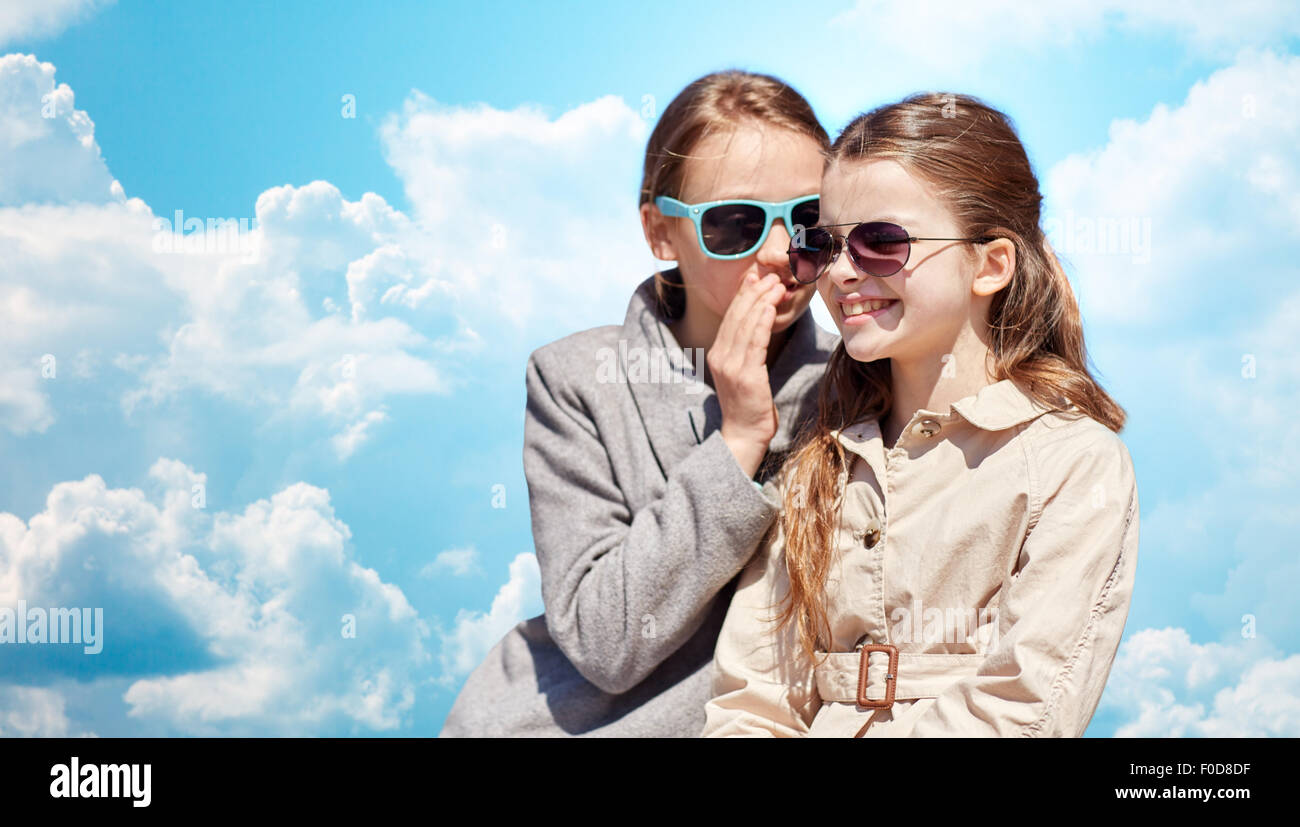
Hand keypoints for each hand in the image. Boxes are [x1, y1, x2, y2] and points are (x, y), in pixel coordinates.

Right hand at [708, 272, 784, 478]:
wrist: (744, 434)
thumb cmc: (749, 404)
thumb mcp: (744, 372)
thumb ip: (747, 349)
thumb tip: (759, 326)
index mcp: (717, 354)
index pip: (730, 317)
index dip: (742, 295)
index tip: (755, 277)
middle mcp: (720, 357)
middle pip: (736, 317)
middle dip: (753, 293)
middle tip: (770, 275)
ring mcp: (730, 366)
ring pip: (745, 325)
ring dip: (761, 302)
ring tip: (776, 286)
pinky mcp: (745, 375)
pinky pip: (754, 342)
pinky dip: (762, 322)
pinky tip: (771, 307)